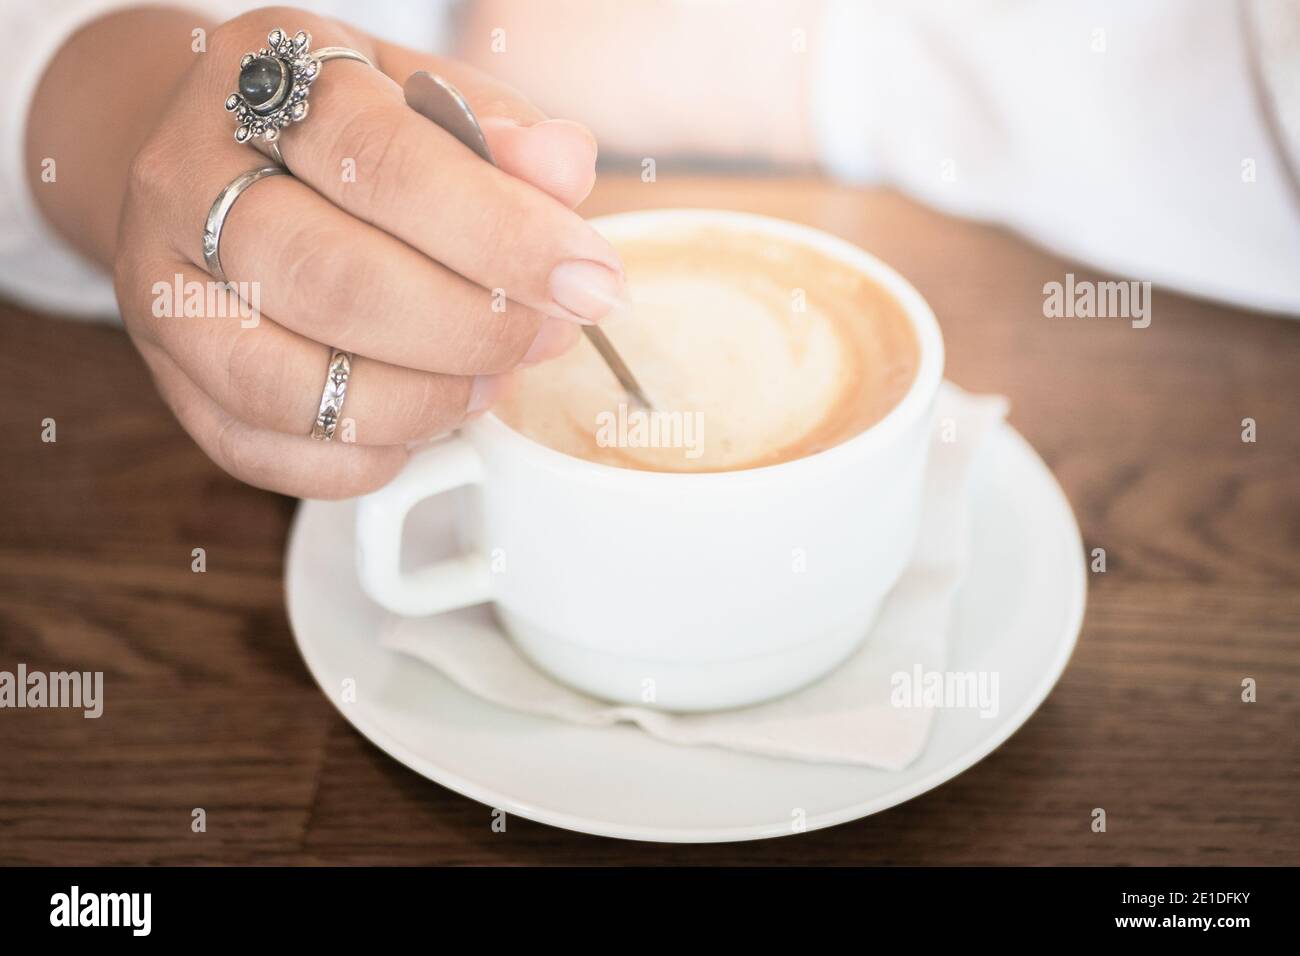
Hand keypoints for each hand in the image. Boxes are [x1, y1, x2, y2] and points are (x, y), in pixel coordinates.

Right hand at [92, 7, 622, 496]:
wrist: (210, 162)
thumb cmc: (337, 135)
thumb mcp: (418, 95)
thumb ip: (498, 129)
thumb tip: (565, 169)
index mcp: (262, 82)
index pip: (384, 164)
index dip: (501, 234)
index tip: (588, 281)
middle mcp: (187, 184)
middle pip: (333, 281)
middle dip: (470, 328)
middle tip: (547, 337)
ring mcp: (161, 290)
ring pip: (288, 383)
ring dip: (421, 403)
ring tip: (490, 381)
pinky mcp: (169, 378)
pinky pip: (266, 451)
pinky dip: (365, 457)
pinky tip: (422, 421)